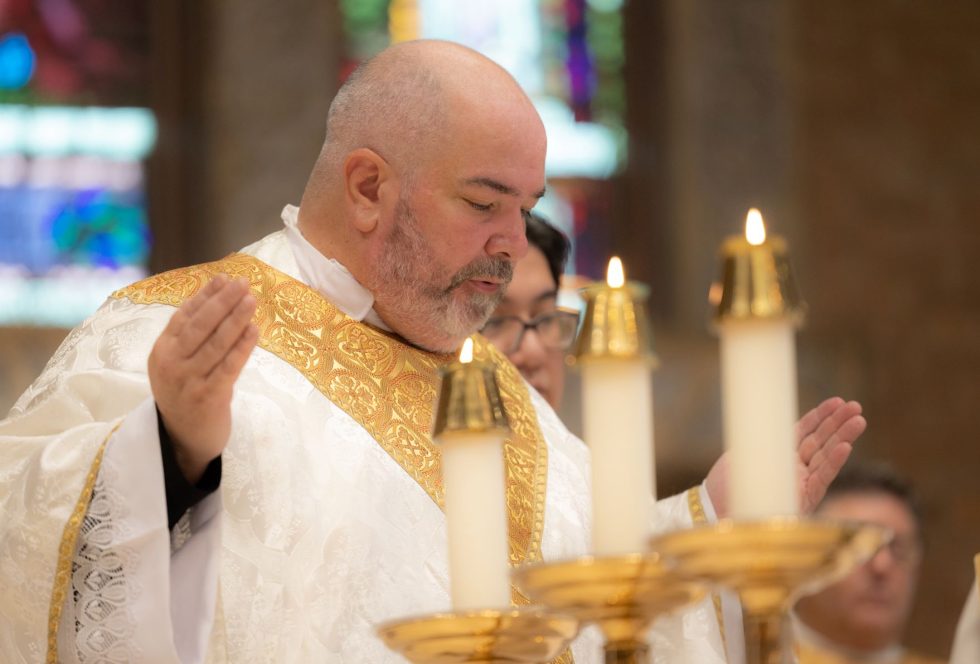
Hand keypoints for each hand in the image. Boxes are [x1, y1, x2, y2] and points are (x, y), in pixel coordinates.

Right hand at [148, 276, 257, 483]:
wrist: (183, 440)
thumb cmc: (186, 395)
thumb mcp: (178, 364)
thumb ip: (190, 337)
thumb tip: (215, 298)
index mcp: (161, 351)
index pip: (184, 316)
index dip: (205, 295)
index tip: (224, 278)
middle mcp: (171, 363)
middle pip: (200, 325)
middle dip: (223, 301)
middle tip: (243, 283)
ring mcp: (188, 381)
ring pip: (216, 343)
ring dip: (236, 318)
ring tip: (251, 299)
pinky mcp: (208, 397)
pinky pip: (229, 366)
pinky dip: (242, 347)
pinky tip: (254, 330)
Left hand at [705, 397, 866, 516]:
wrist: (718, 513)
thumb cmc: (726, 484)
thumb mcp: (741, 454)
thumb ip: (759, 438)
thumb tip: (766, 416)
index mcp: (779, 453)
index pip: (804, 430)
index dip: (820, 416)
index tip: (837, 401)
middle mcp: (794, 467)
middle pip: (820, 440)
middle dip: (838, 422)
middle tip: (856, 406)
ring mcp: (800, 483)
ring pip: (826, 456)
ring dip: (843, 437)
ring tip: (860, 420)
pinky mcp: (803, 500)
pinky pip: (822, 479)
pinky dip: (834, 463)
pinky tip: (847, 447)